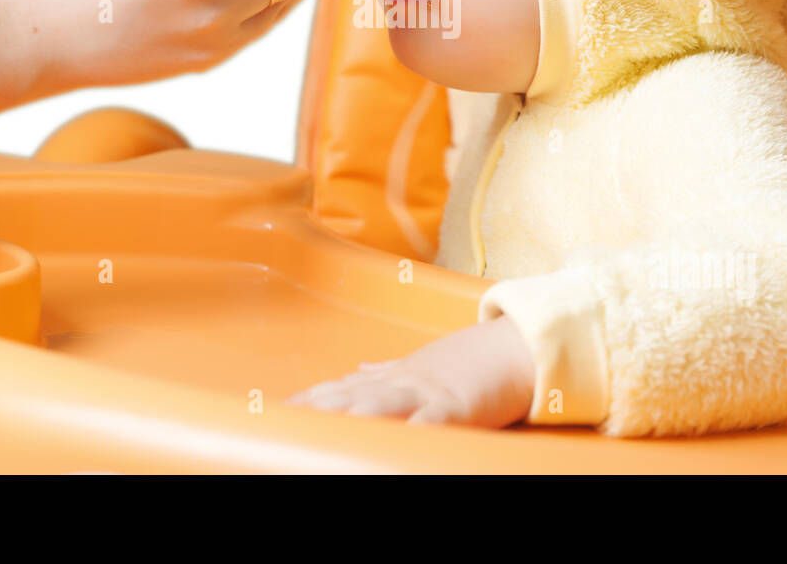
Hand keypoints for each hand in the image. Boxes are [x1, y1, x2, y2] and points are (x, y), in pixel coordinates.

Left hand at [284, 316, 536, 427]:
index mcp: (390, 378)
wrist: (509, 349)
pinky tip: (403, 439)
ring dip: (353, 413)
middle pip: (350, 395)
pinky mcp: (456, 405)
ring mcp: (426, 392)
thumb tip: (359, 369)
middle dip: (318, 408)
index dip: (308, 400)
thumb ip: (386, 371)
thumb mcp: (419, 367)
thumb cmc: (464, 366)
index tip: (277, 410)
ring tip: (328, 426)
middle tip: (287, 419)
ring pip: (382, 403)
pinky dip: (416, 429)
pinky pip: (433, 419)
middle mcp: (400, 383)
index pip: (339, 389)